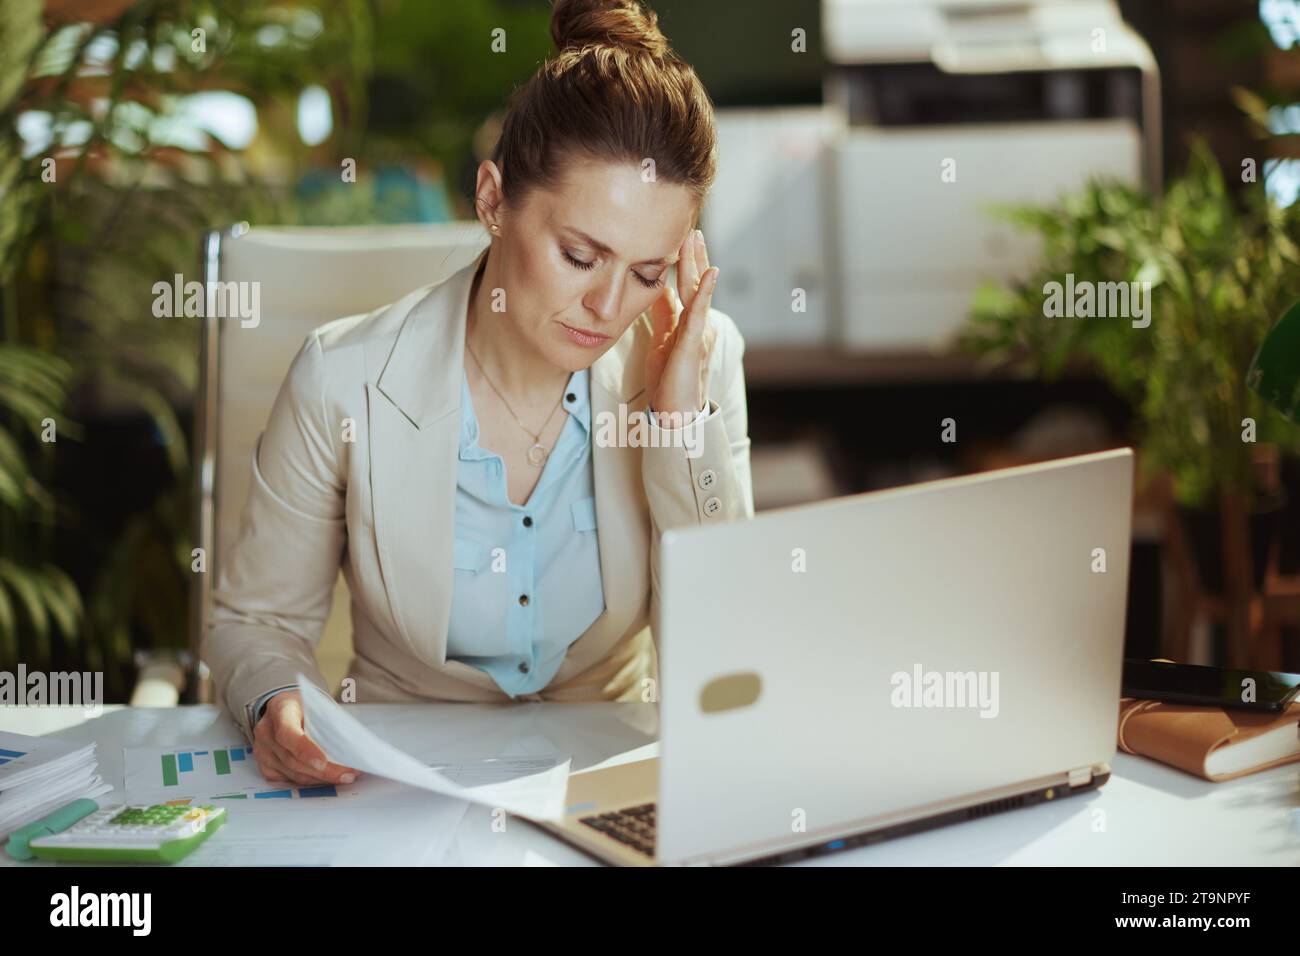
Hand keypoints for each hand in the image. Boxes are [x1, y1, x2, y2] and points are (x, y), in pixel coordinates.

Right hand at [252, 689, 361, 786]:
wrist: (284, 708)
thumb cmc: (303, 706)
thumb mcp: (316, 704)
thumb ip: (328, 721)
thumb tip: (349, 744)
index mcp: (279, 710)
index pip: (287, 733)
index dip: (305, 750)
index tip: (323, 762)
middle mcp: (266, 732)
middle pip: (293, 759)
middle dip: (323, 771)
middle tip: (348, 774)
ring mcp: (263, 750)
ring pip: (292, 773)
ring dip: (320, 778)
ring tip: (343, 777)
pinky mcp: (265, 765)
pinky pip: (288, 779)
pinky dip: (310, 780)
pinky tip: (327, 778)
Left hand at [644, 228, 718, 425]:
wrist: (676, 415)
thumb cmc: (668, 383)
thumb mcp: (659, 341)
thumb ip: (660, 317)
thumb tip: (653, 291)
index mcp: (686, 324)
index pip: (685, 287)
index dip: (683, 263)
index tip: (680, 238)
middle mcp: (697, 325)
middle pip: (695, 284)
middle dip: (693, 255)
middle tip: (692, 228)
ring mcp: (698, 334)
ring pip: (698, 292)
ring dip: (697, 264)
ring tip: (697, 239)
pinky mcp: (693, 345)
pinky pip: (699, 314)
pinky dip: (706, 293)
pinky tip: (710, 274)